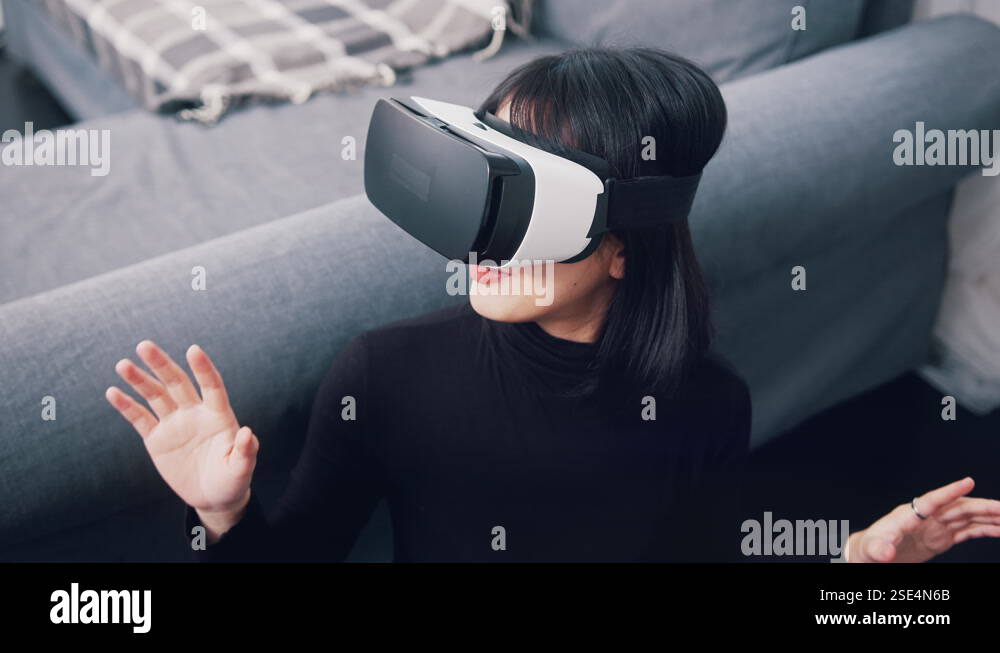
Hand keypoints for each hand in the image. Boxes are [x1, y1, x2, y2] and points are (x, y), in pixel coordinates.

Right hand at [105, 341, 259, 526]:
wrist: (212, 497)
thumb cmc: (232, 481)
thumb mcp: (241, 469)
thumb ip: (245, 451)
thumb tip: (248, 433)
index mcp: (218, 416)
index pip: (211, 386)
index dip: (203, 369)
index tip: (193, 350)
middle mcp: (195, 413)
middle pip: (177, 383)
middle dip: (161, 364)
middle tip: (144, 345)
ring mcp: (174, 424)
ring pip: (155, 396)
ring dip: (140, 380)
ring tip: (123, 364)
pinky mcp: (157, 439)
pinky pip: (140, 419)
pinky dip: (127, 406)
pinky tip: (112, 392)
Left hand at [848, 477, 999, 562]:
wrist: (869, 555)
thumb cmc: (868, 548)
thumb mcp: (871, 549)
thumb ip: (878, 548)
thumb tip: (884, 552)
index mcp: (907, 516)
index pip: (931, 501)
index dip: (950, 491)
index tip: (968, 482)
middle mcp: (924, 518)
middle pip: (958, 508)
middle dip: (982, 507)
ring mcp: (934, 527)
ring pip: (966, 518)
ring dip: (988, 517)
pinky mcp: (940, 538)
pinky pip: (967, 531)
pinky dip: (984, 529)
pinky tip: (998, 528)